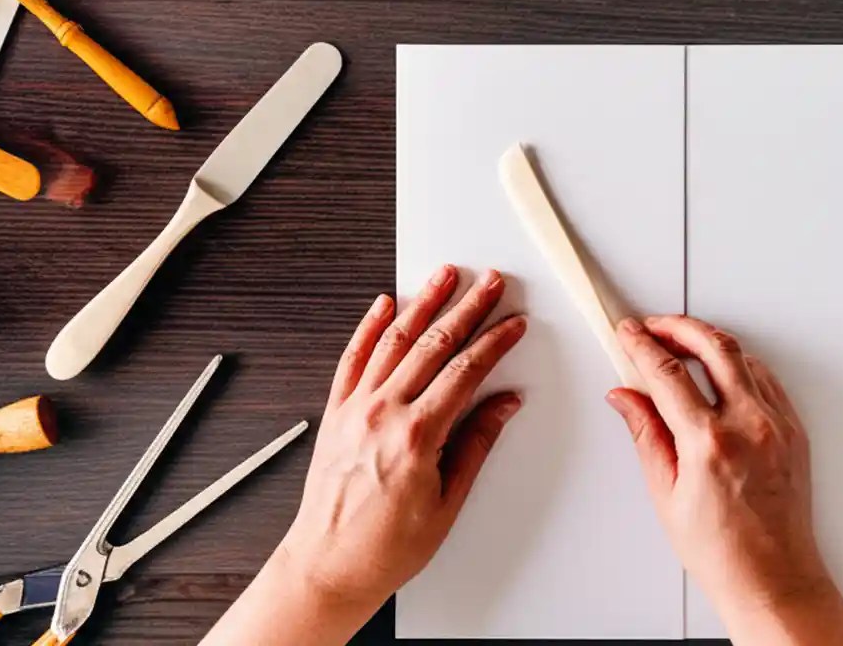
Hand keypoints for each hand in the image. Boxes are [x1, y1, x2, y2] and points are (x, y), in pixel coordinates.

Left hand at [203, 265, 526, 644]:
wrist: (329, 565)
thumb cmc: (386, 546)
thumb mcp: (448, 501)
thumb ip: (476, 444)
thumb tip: (503, 404)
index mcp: (418, 435)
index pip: (466, 370)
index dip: (495, 341)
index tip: (513, 323)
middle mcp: (383, 413)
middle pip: (434, 344)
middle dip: (467, 308)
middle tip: (488, 282)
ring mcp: (355, 409)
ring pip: (394, 340)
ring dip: (423, 303)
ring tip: (443, 276)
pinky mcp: (335, 413)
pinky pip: (352, 358)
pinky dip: (369, 328)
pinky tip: (384, 304)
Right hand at [610, 315, 842, 644]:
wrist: (771, 577)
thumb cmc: (721, 550)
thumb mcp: (666, 493)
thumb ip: (646, 434)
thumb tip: (626, 397)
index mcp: (709, 443)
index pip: (668, 373)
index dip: (642, 345)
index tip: (628, 333)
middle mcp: (749, 426)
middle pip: (713, 346)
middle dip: (679, 326)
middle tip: (655, 326)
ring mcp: (777, 425)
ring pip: (744, 357)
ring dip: (710, 342)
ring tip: (684, 344)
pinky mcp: (794, 431)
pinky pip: (766, 380)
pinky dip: (740, 365)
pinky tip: (722, 370)